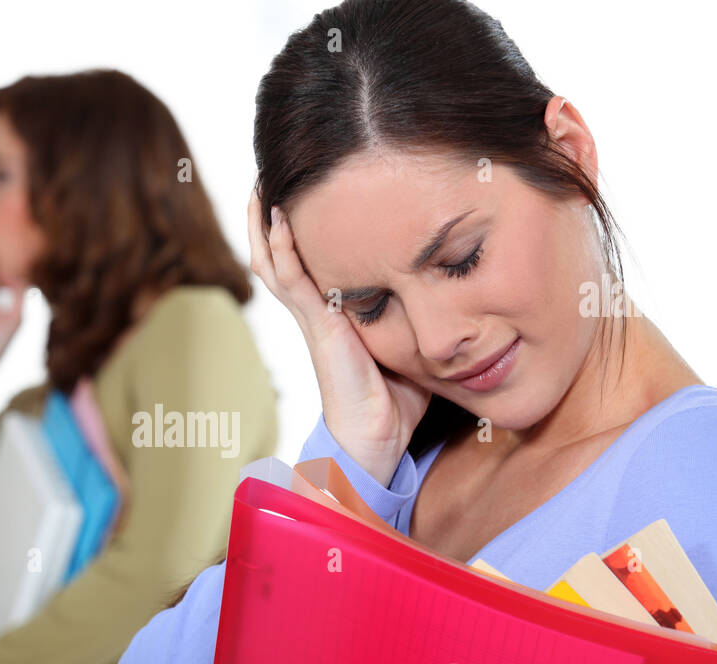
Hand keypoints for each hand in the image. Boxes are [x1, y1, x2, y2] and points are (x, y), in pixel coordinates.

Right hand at [248, 188, 431, 486]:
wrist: (375, 441)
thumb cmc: (394, 399)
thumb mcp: (409, 340)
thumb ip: (417, 311)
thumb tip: (454, 282)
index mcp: (334, 309)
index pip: (309, 256)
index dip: (299, 221)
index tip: (303, 182)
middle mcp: (317, 308)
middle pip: (279, 251)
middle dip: (271, 210)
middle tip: (270, 168)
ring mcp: (313, 317)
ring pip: (275, 260)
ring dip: (265, 221)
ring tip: (263, 180)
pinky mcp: (318, 327)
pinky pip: (294, 281)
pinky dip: (283, 249)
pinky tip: (280, 219)